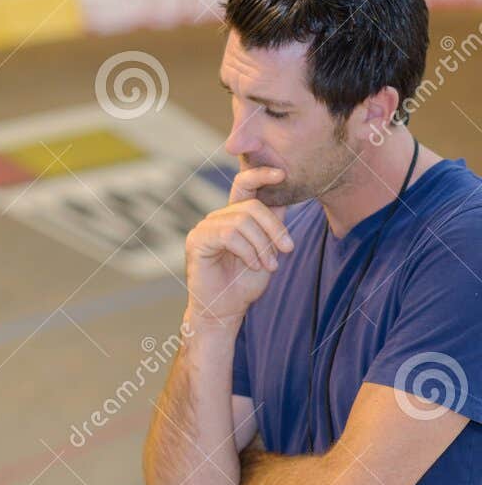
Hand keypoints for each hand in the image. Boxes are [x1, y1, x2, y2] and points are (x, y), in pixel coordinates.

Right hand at [185, 166, 294, 325]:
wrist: (225, 310)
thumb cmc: (244, 283)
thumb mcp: (268, 248)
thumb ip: (273, 223)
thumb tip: (286, 195)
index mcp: (234, 215)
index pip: (245, 184)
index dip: (262, 174)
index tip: (283, 174)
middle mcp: (218, 218)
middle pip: (252, 205)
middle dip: (274, 227)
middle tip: (287, 249)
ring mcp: (205, 228)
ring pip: (242, 220)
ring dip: (262, 244)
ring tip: (269, 265)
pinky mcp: (197, 240)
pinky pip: (229, 235)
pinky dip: (247, 250)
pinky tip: (253, 264)